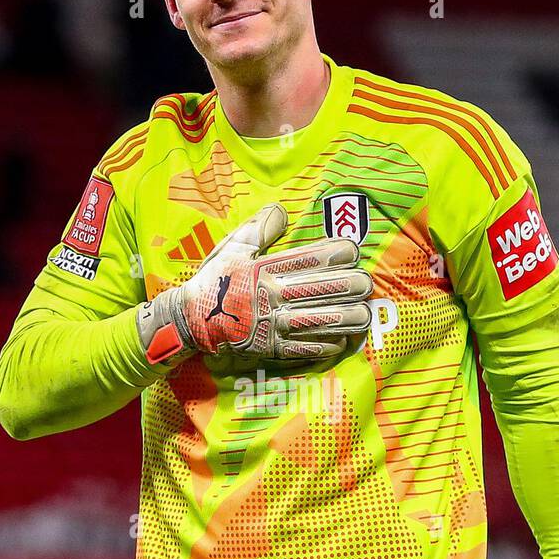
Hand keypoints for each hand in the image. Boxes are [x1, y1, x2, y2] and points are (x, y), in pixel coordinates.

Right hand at [137, 202, 372, 368]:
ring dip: (347, 318)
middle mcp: (274, 297)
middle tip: (367, 283)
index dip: (337, 254)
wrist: (190, 320)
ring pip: (320, 321)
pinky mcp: (271, 348)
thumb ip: (260, 227)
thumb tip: (283, 210)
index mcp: (266, 270)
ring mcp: (274, 325)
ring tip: (365, 315)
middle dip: (350, 287)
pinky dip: (326, 345)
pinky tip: (343, 341)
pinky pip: (304, 349)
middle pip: (321, 290)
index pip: (309, 259)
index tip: (353, 251)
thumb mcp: (232, 247)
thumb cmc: (214, 281)